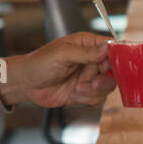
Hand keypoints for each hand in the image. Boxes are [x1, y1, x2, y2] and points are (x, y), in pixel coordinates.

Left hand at [1, 33, 117, 108]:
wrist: (25, 84)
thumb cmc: (38, 63)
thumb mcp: (61, 54)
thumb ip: (85, 52)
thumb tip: (106, 48)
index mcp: (87, 44)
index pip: (112, 47)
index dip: (117, 58)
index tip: (114, 67)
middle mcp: (91, 60)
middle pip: (114, 70)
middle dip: (105, 79)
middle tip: (92, 82)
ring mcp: (89, 76)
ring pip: (108, 86)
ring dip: (94, 90)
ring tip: (78, 89)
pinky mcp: (85, 92)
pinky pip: (98, 98)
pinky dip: (88, 99)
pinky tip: (74, 94)